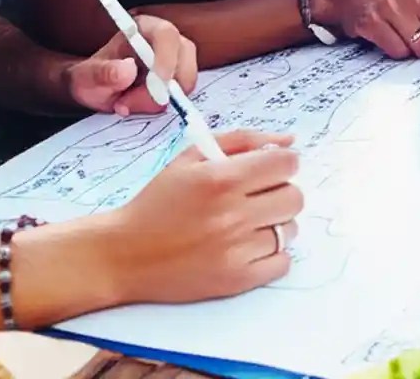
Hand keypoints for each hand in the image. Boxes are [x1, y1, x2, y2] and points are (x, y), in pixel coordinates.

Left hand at [65, 15, 197, 116]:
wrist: (95, 90)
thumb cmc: (92, 77)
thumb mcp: (87, 77)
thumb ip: (103, 73)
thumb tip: (128, 69)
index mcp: (143, 28)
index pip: (166, 35)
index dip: (166, 59)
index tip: (155, 87)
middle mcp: (165, 41)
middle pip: (183, 60)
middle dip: (161, 89)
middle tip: (129, 103)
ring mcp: (176, 61)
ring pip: (184, 82)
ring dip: (157, 101)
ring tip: (126, 104)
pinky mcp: (178, 80)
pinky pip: (181, 96)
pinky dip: (160, 106)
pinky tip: (137, 106)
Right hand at [103, 131, 301, 303]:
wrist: (124, 253)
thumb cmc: (158, 202)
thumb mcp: (191, 158)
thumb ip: (242, 140)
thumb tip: (289, 140)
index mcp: (221, 179)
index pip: (287, 164)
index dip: (282, 164)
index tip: (269, 170)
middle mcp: (232, 214)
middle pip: (294, 197)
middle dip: (280, 192)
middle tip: (256, 197)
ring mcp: (236, 250)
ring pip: (290, 230)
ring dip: (275, 224)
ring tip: (247, 224)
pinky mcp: (236, 279)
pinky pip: (283, 262)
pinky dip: (272, 254)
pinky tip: (248, 247)